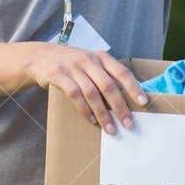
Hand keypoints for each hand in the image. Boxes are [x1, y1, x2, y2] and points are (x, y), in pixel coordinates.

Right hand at [29, 45, 147, 135]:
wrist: (41, 56)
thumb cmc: (72, 64)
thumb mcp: (90, 63)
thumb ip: (105, 76)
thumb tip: (127, 99)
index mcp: (101, 57)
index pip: (121, 72)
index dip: (133, 87)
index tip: (143, 102)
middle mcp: (88, 60)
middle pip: (108, 86)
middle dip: (120, 107)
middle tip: (128, 123)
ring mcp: (72, 67)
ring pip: (92, 93)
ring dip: (102, 113)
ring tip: (110, 128)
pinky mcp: (58, 75)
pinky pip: (74, 94)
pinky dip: (84, 109)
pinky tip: (91, 120)